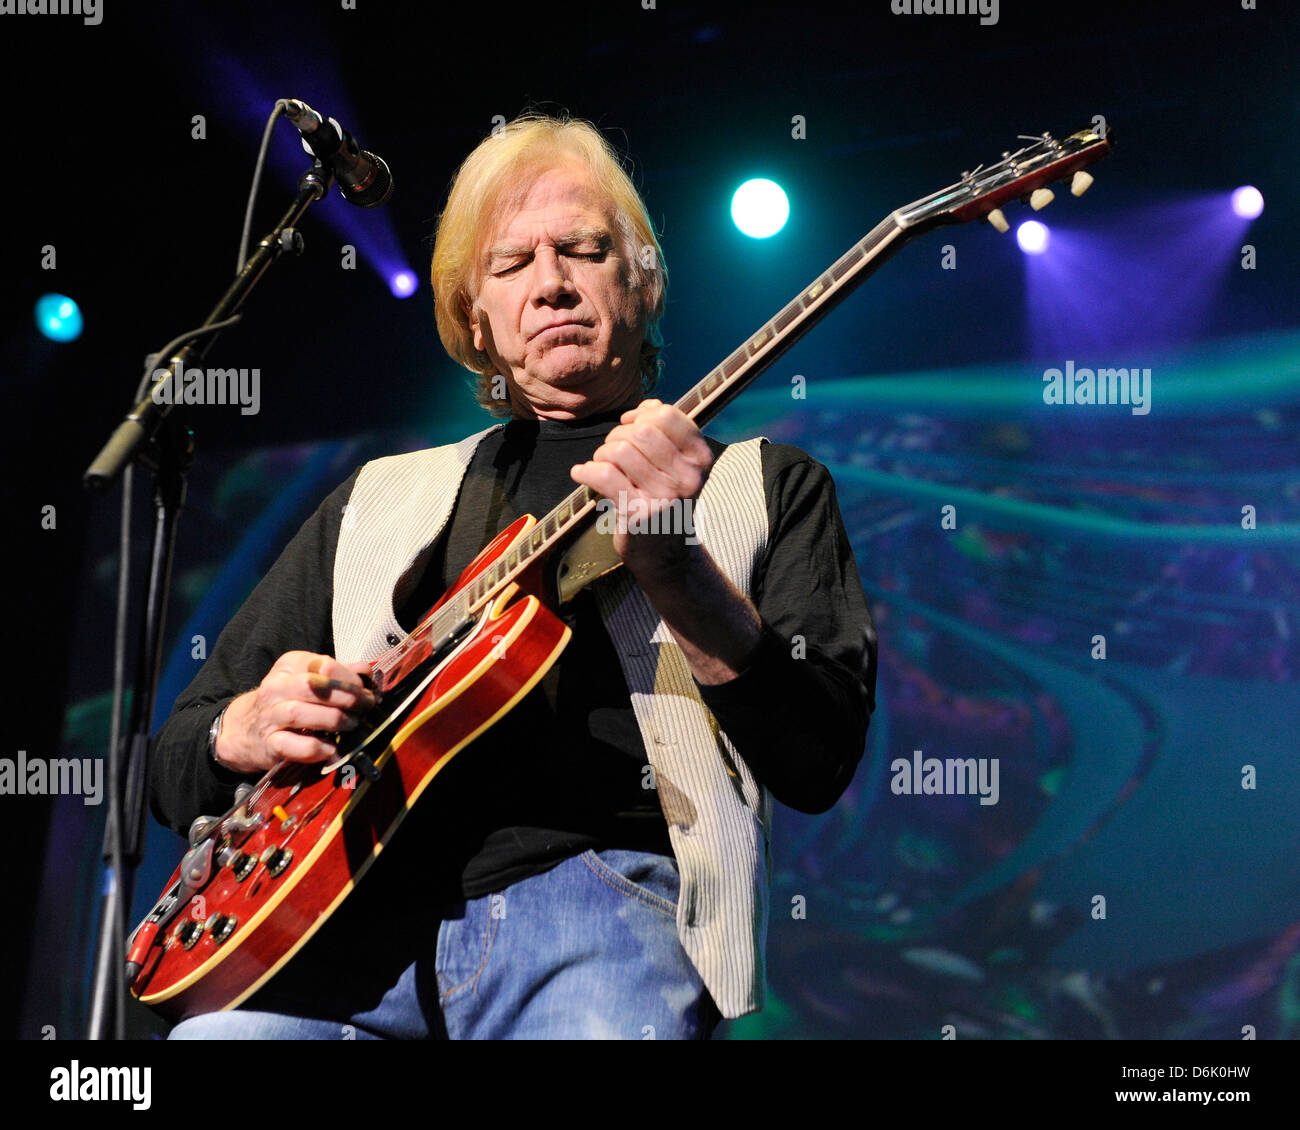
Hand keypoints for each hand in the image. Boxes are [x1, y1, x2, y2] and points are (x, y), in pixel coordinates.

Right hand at [215, 651, 377, 774]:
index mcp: (289, 666)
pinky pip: (291, 746)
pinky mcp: (269, 744)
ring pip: (299, 713)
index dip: (350, 678)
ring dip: (332, 719)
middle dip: (345, 697)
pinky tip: (332, 749)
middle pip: (312, 686)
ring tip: (352, 725)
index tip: (366, 690)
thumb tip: (367, 672)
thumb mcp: (307, 678)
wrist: (244, 729)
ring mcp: (270, 717)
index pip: (324, 664)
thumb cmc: (286, 701)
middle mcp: (275, 688)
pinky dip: (315, 748)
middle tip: (365, 707)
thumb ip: (338, 674)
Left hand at [569, 399, 712, 573]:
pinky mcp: (638, 515)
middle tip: (612, 452)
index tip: (630, 424)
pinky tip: (582, 474)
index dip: (642, 414)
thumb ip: (668, 434)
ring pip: (619, 451)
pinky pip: (604, 475)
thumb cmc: (666, 503)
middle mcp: (687, 478)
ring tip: (603, 467)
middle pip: (640, 431)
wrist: (666, 557)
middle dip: (618, 435)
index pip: (668, 416)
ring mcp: (664, 498)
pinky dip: (586, 470)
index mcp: (700, 459)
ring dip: (602, 454)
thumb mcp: (680, 467)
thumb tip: (648, 405)